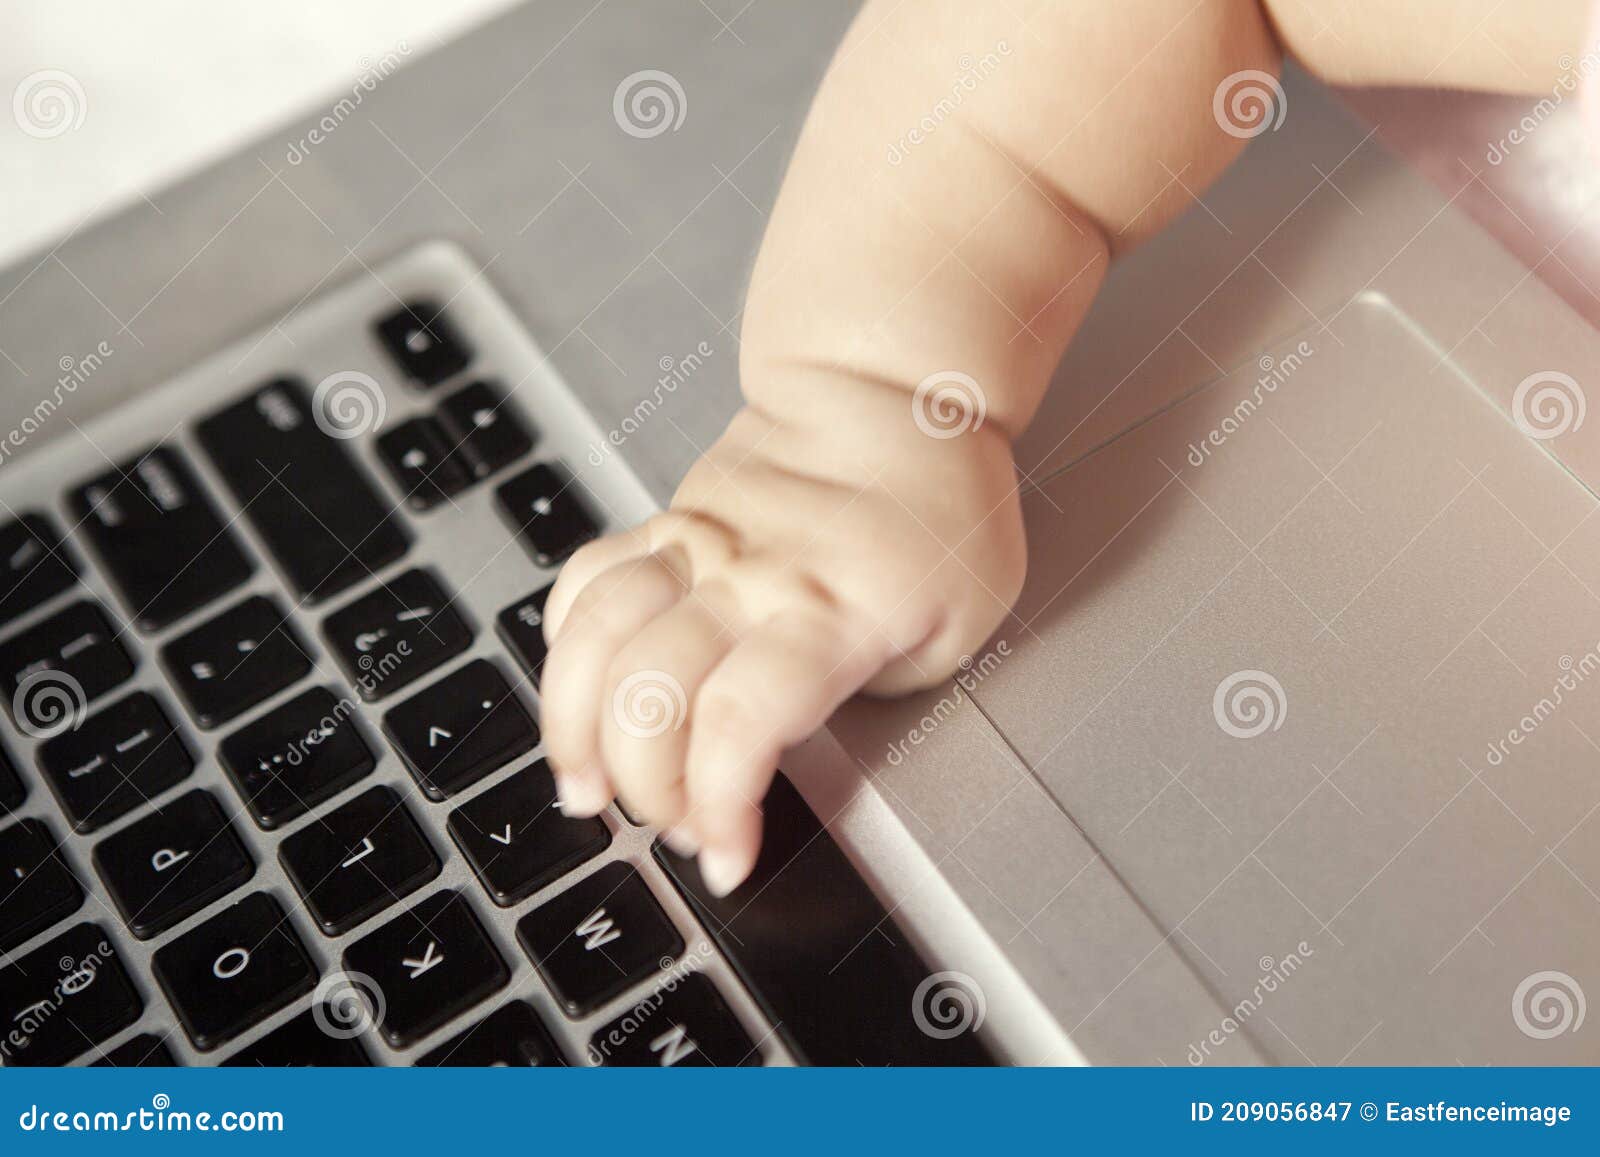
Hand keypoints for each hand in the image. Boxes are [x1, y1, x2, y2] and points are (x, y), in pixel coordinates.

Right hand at [539, 390, 1025, 893]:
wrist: (892, 389)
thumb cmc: (938, 507)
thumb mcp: (960, 626)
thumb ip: (885, 697)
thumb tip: (814, 751)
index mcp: (830, 610)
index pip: (741, 721)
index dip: (718, 804)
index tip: (726, 854)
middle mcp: (748, 579)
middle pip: (650, 695)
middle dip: (648, 787)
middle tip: (677, 826)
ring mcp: (694, 548)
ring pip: (595, 639)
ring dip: (575, 728)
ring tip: (587, 787)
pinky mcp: (663, 526)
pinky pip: (585, 583)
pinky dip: (566, 649)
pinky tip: (580, 697)